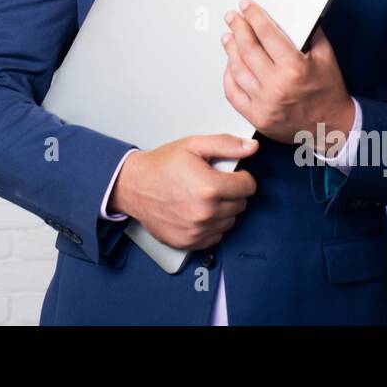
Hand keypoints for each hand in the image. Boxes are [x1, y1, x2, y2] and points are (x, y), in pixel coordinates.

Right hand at [108, 134, 258, 250]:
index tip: (231, 175)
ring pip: (229, 221)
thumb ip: (226, 145)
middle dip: (232, 193)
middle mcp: (206, 212)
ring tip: (204, 197)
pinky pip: (215, 236)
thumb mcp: (193, 145)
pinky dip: (211, 226)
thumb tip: (252, 147)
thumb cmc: (162, 165)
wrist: (134, 186)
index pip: (248, 187)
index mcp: (210, 187)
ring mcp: (197, 230)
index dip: (242, 178)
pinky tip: (198, 212)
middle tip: (213, 184)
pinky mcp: (189, 242)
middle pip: (240, 205)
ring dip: (223, 210)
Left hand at [220, 0, 353, 147]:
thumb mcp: (326, 57)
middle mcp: (277, 86)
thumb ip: (310, 33)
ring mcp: (264, 104)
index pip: (267, 33)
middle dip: (238, 28)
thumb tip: (291, 14)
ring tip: (228, 38)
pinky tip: (229, 65)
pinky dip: (228, 76)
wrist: (332, 127)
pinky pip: (233, 93)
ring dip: (230, 50)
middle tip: (232, 18)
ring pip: (237, 70)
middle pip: (248, 49)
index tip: (247, 7)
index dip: (254, 16)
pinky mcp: (257, 118)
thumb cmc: (328, 92)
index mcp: (295, 68)